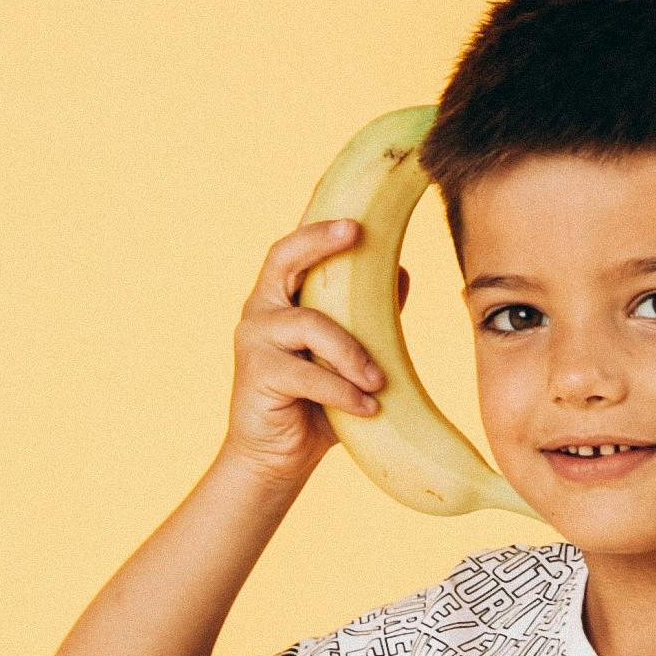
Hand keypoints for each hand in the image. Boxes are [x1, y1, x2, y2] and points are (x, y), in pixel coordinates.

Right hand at [221, 219, 395, 493]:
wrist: (276, 459)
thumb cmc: (315, 403)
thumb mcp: (348, 357)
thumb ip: (368, 316)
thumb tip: (400, 271)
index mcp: (282, 297)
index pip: (296, 246)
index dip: (317, 215)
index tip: (350, 196)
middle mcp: (262, 309)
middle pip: (284, 258)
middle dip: (320, 240)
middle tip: (358, 231)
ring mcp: (255, 340)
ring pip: (310, 325)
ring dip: (352, 352)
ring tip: (379, 382)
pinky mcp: (257, 375)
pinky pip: (308, 374)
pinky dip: (343, 390)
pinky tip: (368, 408)